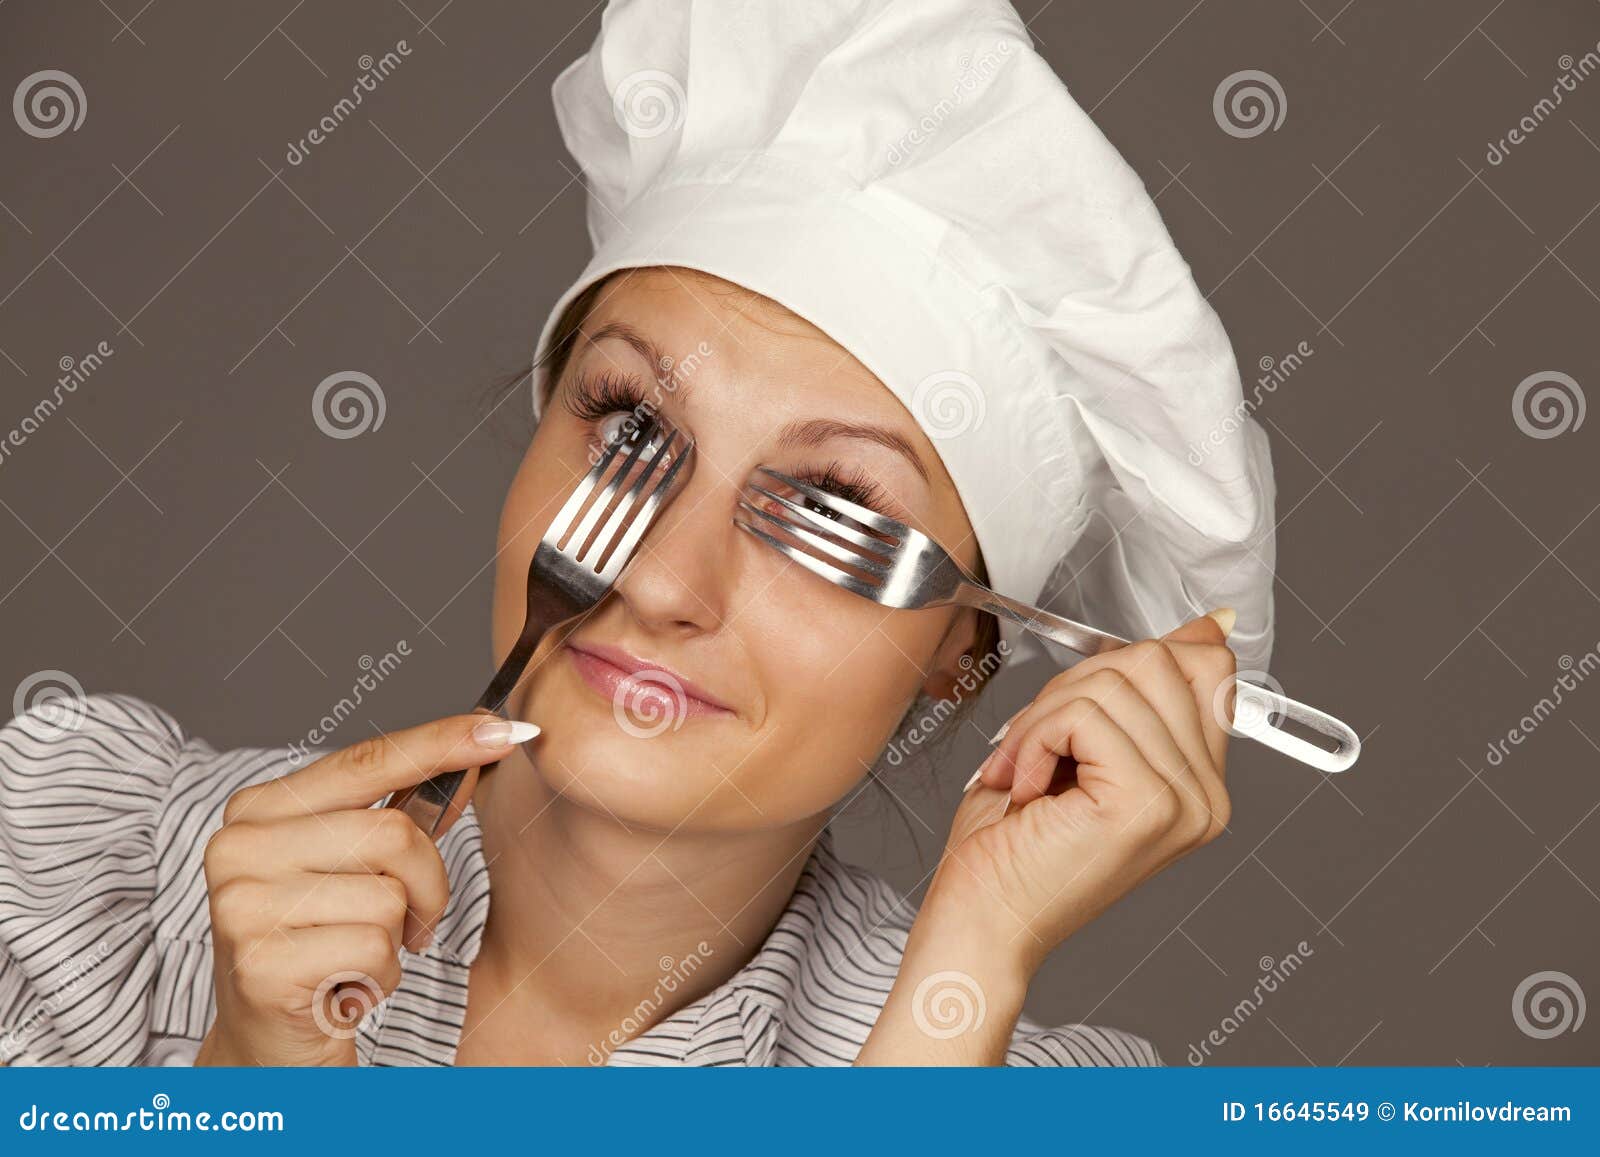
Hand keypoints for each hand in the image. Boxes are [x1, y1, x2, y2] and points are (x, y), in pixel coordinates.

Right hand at [195, 714, 536, 1065]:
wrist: (268, 1046)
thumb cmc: (321, 944)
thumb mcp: (360, 866)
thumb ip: (409, 805)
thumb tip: (481, 737)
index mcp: (259, 809)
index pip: (366, 761)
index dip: (440, 743)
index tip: (504, 728)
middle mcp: (238, 847)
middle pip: (393, 835)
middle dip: (427, 885)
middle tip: (409, 922)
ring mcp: (242, 906)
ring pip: (388, 898)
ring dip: (398, 939)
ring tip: (358, 957)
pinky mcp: (260, 965)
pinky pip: (374, 951)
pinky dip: (380, 978)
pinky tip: (345, 988)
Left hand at [921, 610, 1236, 980]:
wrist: (981, 924)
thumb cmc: (1010, 848)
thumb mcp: (1079, 744)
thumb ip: (1139, 689)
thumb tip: (1209, 625)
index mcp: (1200, 782)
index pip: (1206, 665)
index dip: (1128, 663)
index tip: (1079, 707)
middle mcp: (1206, 797)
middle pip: (1157, 661)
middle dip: (1071, 689)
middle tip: (1035, 750)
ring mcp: (1183, 803)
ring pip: (1113, 683)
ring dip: (1043, 719)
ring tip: (1026, 775)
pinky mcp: (1144, 805)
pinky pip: (1083, 715)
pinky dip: (1034, 738)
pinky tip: (1027, 790)